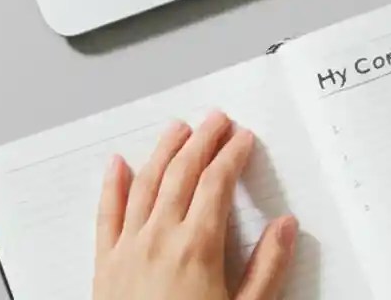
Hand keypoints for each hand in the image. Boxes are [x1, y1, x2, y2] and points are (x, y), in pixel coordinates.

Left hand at [94, 111, 298, 299]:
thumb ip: (267, 269)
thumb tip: (286, 228)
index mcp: (197, 247)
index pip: (217, 183)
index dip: (232, 155)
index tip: (243, 139)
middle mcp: (159, 238)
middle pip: (182, 172)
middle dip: (202, 140)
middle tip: (217, 120)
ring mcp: (127, 248)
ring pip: (146, 182)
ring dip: (164, 149)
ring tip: (178, 128)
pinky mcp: (104, 264)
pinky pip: (106, 213)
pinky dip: (113, 184)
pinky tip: (118, 164)